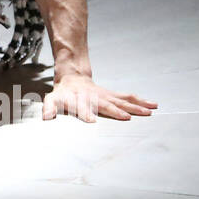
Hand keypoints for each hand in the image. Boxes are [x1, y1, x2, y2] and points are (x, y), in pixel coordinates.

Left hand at [43, 72, 157, 121]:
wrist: (72, 77)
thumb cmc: (63, 93)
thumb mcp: (51, 99)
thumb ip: (48, 107)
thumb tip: (46, 117)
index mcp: (81, 101)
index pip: (82, 108)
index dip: (85, 114)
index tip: (91, 121)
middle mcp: (97, 98)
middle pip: (108, 105)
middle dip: (118, 111)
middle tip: (129, 118)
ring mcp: (107, 96)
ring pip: (123, 100)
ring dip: (136, 106)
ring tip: (150, 111)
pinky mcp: (113, 95)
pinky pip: (128, 98)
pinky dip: (141, 101)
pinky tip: (152, 105)